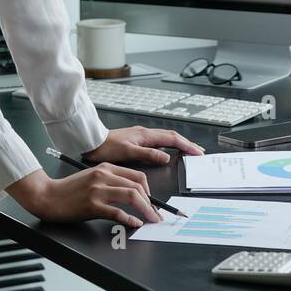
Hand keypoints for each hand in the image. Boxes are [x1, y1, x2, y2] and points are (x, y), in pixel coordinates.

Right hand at [3, 127, 205, 227]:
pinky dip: (129, 219)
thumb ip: (111, 183)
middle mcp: (104, 176)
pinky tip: (134, 224)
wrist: (47, 195)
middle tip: (157, 216)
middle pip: (138, 185)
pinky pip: (117, 212)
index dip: (151, 192)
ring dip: (146, 210)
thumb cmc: (69, 190)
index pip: (138, 176)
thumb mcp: (92, 179)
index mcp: (106, 168)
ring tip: (151, 221)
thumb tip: (134, 195)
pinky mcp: (92, 204)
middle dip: (152, 202)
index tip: (154, 204)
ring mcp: (98, 190)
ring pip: (132, 195)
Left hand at [81, 125, 206, 166]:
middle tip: (198, 151)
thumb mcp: (128, 152)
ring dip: (179, 144)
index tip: (197, 152)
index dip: (186, 145)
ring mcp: (141, 136)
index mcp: (145, 135)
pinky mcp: (137, 141)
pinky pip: (158, 142)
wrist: (91, 142)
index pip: (171, 139)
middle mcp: (145, 134)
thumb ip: (148, 154)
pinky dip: (169, 146)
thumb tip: (166, 157)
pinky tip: (169, 152)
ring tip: (188, 151)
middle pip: (171, 137)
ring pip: (166, 139)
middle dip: (186, 143)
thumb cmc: (106, 147)